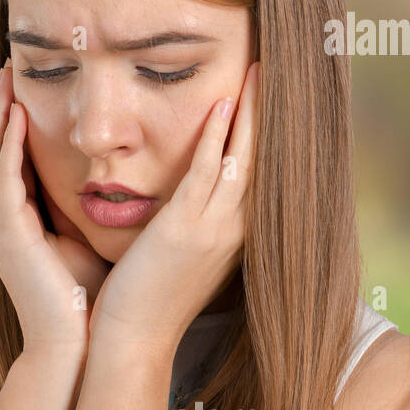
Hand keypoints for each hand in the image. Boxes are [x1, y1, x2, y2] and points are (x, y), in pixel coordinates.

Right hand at [0, 59, 110, 351]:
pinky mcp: (6, 235)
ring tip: (10, 79)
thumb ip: (86, 209)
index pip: (7, 161)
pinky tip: (16, 114)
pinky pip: (0, 177)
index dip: (12, 124)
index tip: (25, 90)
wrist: (76, 345)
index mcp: (14, 224)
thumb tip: (115, 178)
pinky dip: (6, 143)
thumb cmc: (88, 299)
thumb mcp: (86, 240)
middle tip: (11, 70)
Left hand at [89, 61, 258, 351]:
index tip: (273, 96)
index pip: (261, 172)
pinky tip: (224, 105)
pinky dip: (218, 139)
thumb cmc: (148, 299)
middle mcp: (234, 230)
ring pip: (242, 158)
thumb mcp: (182, 255)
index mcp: (235, 235)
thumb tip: (188, 201)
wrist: (133, 341)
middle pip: (263, 158)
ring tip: (258, 70)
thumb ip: (192, 225)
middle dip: (270, 112)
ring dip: (251, 112)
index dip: (269, 132)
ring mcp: (212, 229)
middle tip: (275, 68)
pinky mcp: (184, 230)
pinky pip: (207, 173)